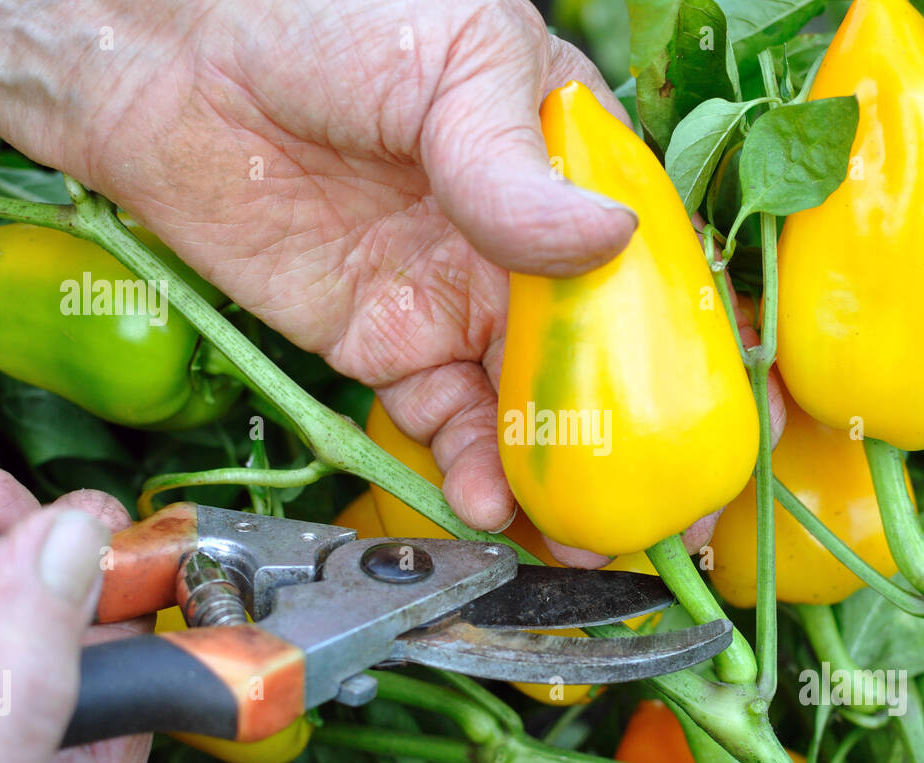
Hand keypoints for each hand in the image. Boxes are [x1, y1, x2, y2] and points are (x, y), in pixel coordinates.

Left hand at [0, 0, 742, 563]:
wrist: (169, 52)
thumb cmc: (328, 12)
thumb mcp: (456, 62)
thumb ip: (519, 169)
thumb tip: (604, 245)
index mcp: (573, 166)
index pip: (664, 270)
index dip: (713, 350)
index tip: (754, 425)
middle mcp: (526, 247)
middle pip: (607, 364)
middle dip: (645, 448)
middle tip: (679, 527)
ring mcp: (456, 303)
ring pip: (530, 413)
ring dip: (563, 483)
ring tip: (590, 549)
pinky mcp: (384, 347)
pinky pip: (442, 426)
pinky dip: (471, 473)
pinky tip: (493, 508)